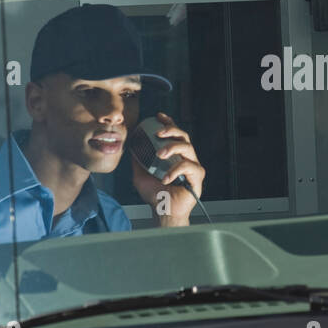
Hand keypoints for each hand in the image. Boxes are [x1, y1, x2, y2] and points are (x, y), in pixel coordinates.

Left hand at [130, 112, 205, 226]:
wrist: (162, 211)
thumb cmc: (154, 194)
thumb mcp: (140, 174)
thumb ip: (137, 160)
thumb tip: (130, 145)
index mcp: (175, 155)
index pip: (174, 134)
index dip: (168, 123)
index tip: (159, 116)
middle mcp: (186, 158)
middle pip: (183, 136)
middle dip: (171, 130)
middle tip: (158, 133)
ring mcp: (193, 167)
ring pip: (187, 147)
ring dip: (172, 147)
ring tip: (159, 154)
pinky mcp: (197, 177)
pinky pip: (189, 167)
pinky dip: (175, 170)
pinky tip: (165, 178)